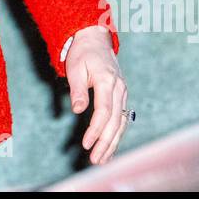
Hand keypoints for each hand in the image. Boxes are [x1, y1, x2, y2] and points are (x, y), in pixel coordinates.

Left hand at [66, 24, 127, 164]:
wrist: (95, 39)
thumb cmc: (82, 54)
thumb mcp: (74, 68)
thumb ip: (77, 90)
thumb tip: (77, 110)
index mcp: (107, 81)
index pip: (103, 112)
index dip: (95, 130)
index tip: (86, 144)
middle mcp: (119, 88)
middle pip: (115, 121)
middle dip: (105, 142)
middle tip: (95, 159)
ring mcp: (123, 92)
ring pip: (121, 122)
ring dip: (113, 142)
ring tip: (102, 159)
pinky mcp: (122, 95)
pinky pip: (122, 118)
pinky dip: (117, 134)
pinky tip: (110, 147)